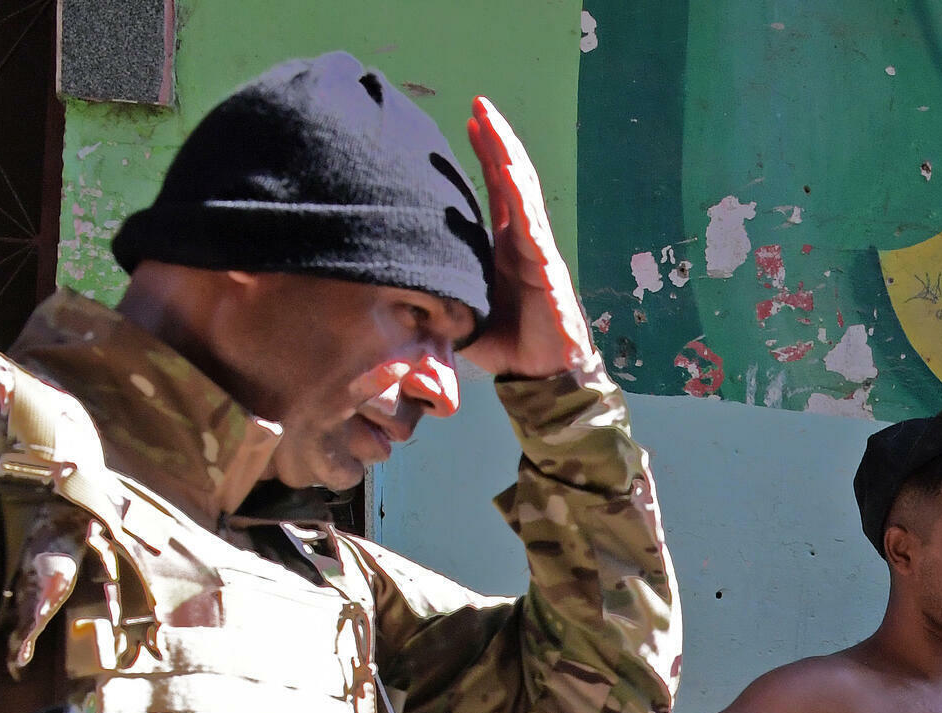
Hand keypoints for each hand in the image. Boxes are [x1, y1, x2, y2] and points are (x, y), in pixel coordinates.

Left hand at [461, 98, 595, 379]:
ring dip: (507, 153)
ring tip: (490, 120)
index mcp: (506, 248)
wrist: (541, 379)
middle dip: (496, 141)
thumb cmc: (506, 349)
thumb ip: (437, 291)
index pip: (497, 191)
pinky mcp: (547, 267)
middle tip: (478, 105)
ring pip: (523, 191)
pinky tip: (510, 167)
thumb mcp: (460, 312)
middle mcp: (524, 242)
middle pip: (511, 179)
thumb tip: (393, 284)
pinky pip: (532, 223)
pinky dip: (520, 193)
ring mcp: (538, 250)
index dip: (484, 156)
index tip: (466, 124)